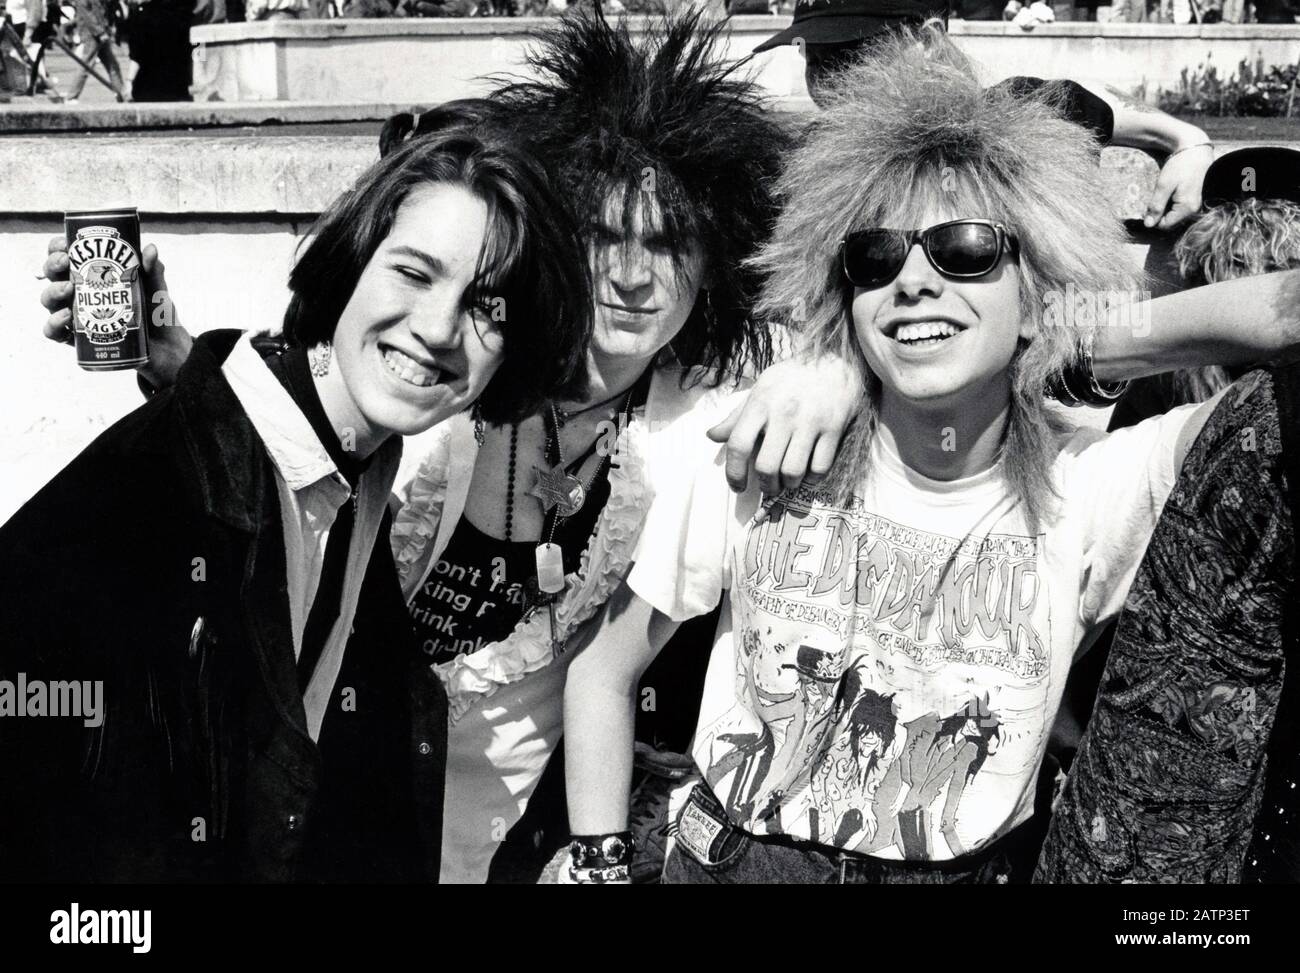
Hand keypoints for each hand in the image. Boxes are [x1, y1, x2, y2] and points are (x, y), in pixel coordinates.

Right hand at [40, 235, 193, 390]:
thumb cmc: (157, 314)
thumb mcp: (155, 289)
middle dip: (52, 266)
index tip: (64, 245)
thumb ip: (153, 270)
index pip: (66, 257)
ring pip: (50, 302)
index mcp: (93, 276)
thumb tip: (151, 248)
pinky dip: (54, 324)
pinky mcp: (79, 340)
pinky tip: (66, 318)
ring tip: (67, 290)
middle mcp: (80, 294)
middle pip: (53, 276)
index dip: (58, 248)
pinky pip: (56, 332)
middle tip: (64, 264)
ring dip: (52, 293)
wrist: (167, 348)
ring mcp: (77, 317)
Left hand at [707, 353, 862, 494]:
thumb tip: (712, 435)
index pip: (738, 445)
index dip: (734, 472)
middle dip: (767, 485)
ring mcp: (810, 421)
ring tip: (789, 481)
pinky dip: (813, 478)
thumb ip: (737, 416)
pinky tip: (809, 473)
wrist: (836, 358)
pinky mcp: (834, 428)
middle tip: (769, 487)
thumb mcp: (761, 389)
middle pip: (766, 466)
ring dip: (789, 484)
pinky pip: (820, 467)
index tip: (737, 486)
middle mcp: (783, 413)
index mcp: (760, 403)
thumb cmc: (793, 377)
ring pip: (793, 471)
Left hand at [1145, 142, 1212, 230]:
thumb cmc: (1180, 166)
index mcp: (1187, 208)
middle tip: (1156, 197)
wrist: (1196, 149)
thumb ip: (1156, 206)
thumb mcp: (1164, 186)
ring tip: (1164, 193)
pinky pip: (1180, 208)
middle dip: (1160, 213)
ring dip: (1165, 207)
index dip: (1153, 219)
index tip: (1148, 206)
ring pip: (1175, 214)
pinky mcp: (1195, 199)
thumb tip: (1148, 225)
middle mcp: (1194, 210)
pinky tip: (1170, 192)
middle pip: (1171, 221)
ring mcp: (1196, 204)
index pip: (1165, 225)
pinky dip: (1172, 202)